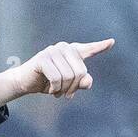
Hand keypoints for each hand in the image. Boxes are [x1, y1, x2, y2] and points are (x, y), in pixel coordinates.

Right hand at [0, 39, 114, 104]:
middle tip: (66, 95)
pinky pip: (56, 78)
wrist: (25, 82)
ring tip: (57, 91)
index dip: (100, 46)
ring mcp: (53, 51)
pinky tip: (50, 90)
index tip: (112, 42)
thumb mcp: (67, 85)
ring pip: (69, 76)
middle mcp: (64, 47)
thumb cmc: (48, 82)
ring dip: (63, 89)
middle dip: (74, 87)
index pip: (89, 49)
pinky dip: (55, 88)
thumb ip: (81, 83)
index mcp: (72, 52)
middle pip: (80, 72)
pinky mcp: (43, 58)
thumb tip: (87, 81)